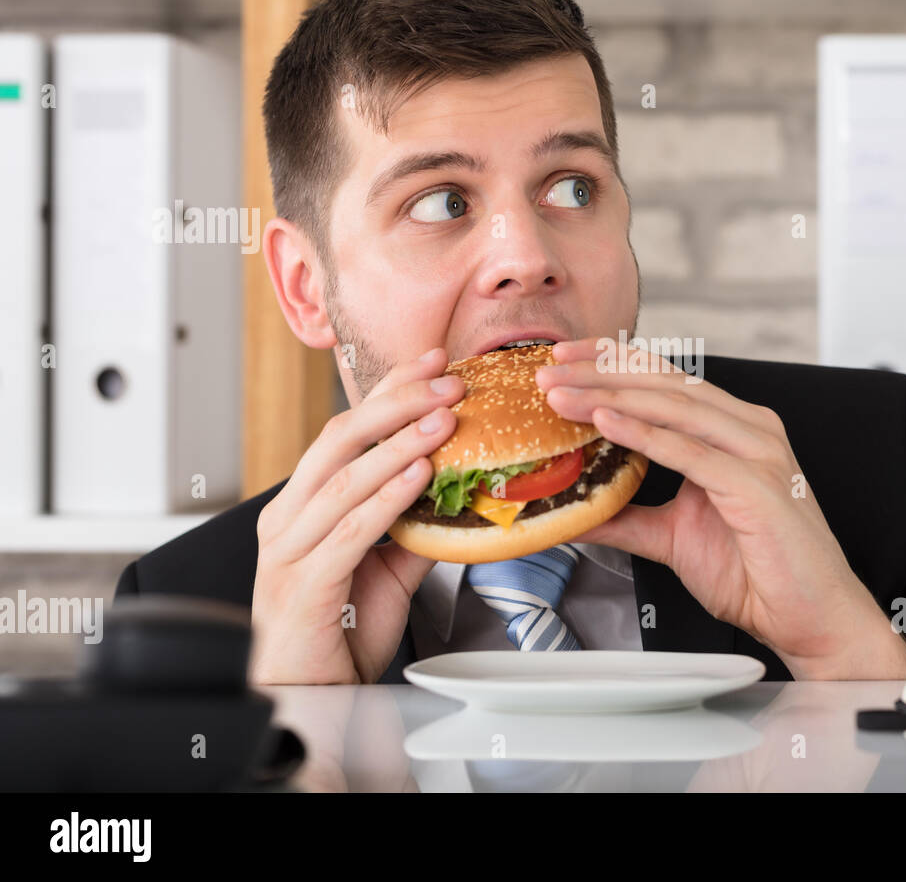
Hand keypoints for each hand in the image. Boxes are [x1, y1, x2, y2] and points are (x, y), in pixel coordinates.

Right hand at [250, 348, 463, 683]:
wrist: (309, 700)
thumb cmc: (337, 635)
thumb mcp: (386, 570)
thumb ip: (413, 529)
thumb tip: (460, 496)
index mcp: (301, 506)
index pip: (345, 433)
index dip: (389, 393)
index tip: (433, 363)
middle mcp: (288, 519)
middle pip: (340, 441)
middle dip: (398, 404)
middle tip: (448, 381)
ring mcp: (290, 551)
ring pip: (346, 480)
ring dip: (401, 444)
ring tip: (445, 419)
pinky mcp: (306, 585)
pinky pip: (351, 531)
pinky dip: (389, 498)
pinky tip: (421, 476)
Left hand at [536, 337, 905, 679]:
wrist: (810, 618)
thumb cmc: (759, 574)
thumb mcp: (672, 537)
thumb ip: (626, 516)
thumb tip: (575, 511)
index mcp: (734, 431)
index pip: (666, 380)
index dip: (612, 362)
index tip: (563, 358)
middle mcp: (749, 430)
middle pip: (664, 383)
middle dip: (600, 371)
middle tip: (548, 370)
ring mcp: (758, 453)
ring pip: (674, 408)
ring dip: (611, 395)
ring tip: (561, 394)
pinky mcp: (757, 484)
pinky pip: (691, 451)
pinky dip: (645, 434)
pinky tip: (605, 421)